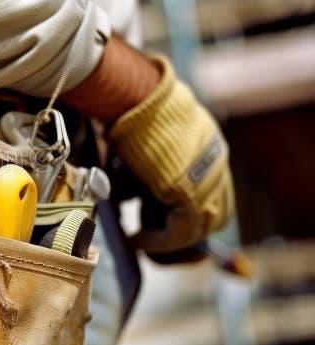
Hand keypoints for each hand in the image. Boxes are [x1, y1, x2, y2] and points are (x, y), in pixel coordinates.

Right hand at [108, 55, 233, 254]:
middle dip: (178, 238)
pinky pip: (180, 233)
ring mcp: (210, 183)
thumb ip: (144, 178)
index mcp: (208, 153)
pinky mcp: (194, 195)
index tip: (154, 231)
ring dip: (167, 241)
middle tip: (148, 244)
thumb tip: (127, 203)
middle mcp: (216, 168)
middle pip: (210, 219)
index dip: (181, 220)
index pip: (206, 198)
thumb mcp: (143, 151)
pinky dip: (157, 241)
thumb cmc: (129, 118)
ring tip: (137, 240)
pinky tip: (135, 239)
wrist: (134, 101)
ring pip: (197, 230)